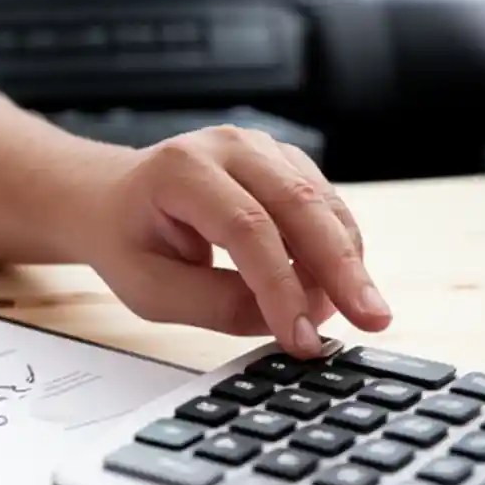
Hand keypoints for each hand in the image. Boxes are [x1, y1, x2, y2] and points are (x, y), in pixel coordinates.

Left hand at [78, 126, 391, 358]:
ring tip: (360, 313)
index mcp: (182, 170)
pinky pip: (324, 204)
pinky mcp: (284, 163)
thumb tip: (284, 319)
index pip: (246, 228)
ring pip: (321, 203)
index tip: (303, 337)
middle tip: (373, 320)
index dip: (282, 286)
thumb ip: (212, 304)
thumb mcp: (148, 287)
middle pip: (299, 204)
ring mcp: (261, 148)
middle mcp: (227, 147)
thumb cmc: (125, 239)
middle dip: (342, 268)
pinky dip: (338, 246)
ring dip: (347, 261)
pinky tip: (339, 287)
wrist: (111, 198)